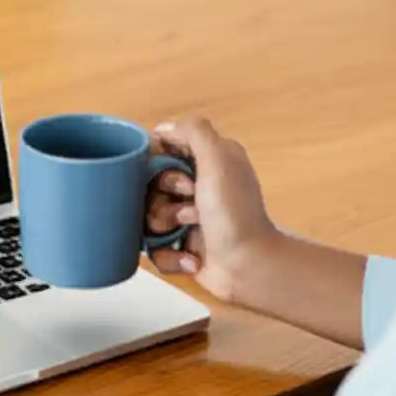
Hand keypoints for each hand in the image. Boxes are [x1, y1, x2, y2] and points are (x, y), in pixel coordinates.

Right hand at [145, 117, 279, 301]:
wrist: (248, 266)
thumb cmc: (234, 211)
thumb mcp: (219, 159)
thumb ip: (194, 131)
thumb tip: (163, 129)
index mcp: (207, 163)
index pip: (162, 152)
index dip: (160, 163)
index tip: (175, 174)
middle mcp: (197, 188)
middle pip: (149, 185)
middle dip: (164, 197)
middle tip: (190, 203)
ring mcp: (187, 219)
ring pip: (147, 217)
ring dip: (166, 225)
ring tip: (190, 229)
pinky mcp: (181, 247)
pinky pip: (154, 249)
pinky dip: (171, 255)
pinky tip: (191, 257)